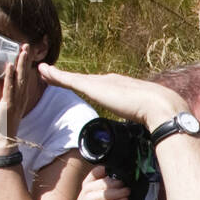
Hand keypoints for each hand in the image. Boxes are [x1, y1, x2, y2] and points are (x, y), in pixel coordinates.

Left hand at [0, 42, 40, 142]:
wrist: (3, 140)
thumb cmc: (2, 125)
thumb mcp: (3, 105)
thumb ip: (3, 94)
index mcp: (21, 97)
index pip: (24, 77)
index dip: (26, 64)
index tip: (26, 52)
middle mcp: (21, 98)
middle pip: (25, 75)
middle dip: (26, 60)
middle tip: (27, 46)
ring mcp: (16, 101)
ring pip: (20, 79)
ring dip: (21, 64)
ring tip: (21, 51)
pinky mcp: (8, 105)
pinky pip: (9, 88)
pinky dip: (9, 76)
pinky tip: (9, 66)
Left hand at [39, 63, 187, 131]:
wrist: (157, 104)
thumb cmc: (155, 114)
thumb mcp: (143, 116)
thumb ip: (139, 118)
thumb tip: (145, 129)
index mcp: (120, 88)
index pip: (98, 85)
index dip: (86, 84)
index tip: (78, 83)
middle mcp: (108, 81)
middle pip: (82, 79)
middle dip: (68, 77)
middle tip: (52, 74)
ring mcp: (100, 82)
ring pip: (72, 77)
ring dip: (56, 74)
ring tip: (42, 70)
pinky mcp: (92, 86)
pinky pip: (67, 79)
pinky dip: (54, 75)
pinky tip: (42, 71)